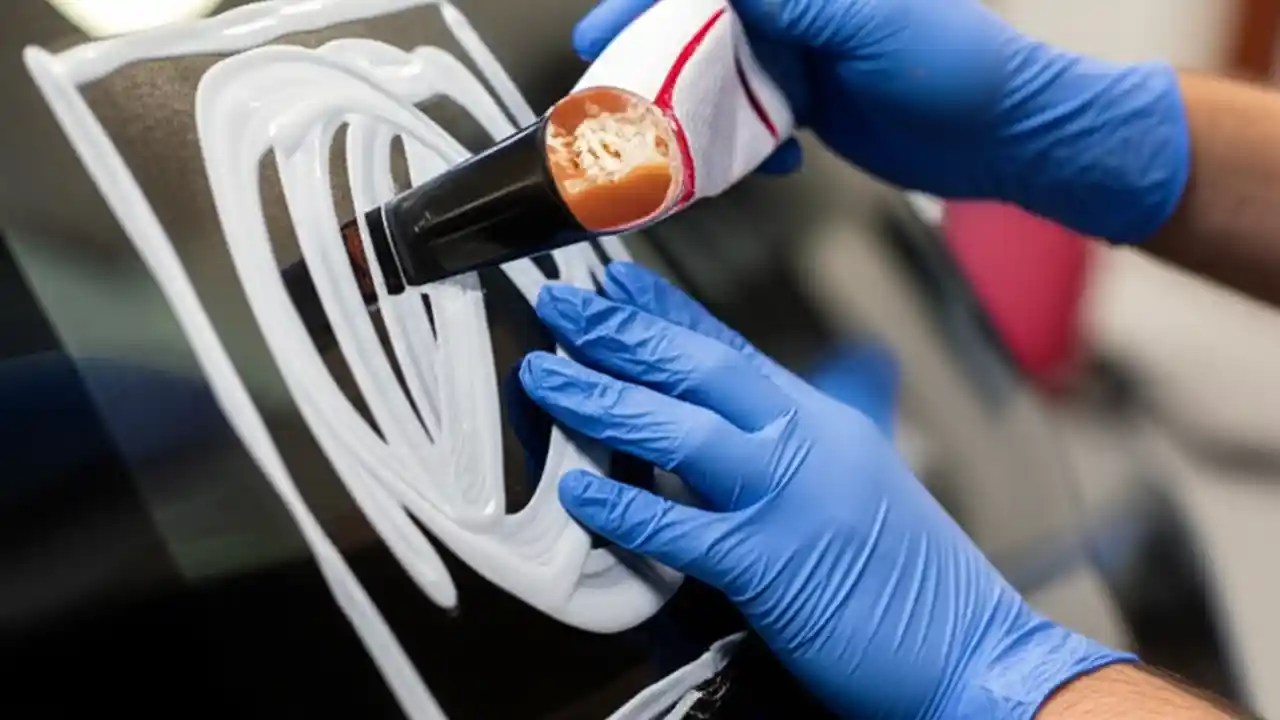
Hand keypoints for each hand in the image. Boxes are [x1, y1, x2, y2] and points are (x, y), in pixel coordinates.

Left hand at [519, 262, 1130, 717]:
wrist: (976, 648)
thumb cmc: (916, 575)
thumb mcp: (868, 474)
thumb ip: (833, 421)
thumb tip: (839, 374)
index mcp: (819, 421)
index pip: (728, 348)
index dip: (664, 309)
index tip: (613, 279)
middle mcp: (802, 444)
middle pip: (696, 369)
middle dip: (620, 332)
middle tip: (561, 306)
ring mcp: (787, 501)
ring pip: (678, 432)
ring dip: (603, 400)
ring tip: (545, 377)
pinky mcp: (772, 566)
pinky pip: (680, 530)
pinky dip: (624, 512)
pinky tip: (578, 493)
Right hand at [573, 0, 1188, 242]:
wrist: (1005, 135)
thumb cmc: (956, 67)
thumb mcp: (866, 25)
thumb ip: (788, 5)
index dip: (649, 9)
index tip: (603, 33)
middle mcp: (798, 13)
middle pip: (699, 29)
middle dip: (654, 63)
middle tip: (610, 96)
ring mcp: (801, 58)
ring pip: (719, 79)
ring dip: (693, 113)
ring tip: (667, 143)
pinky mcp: (808, 105)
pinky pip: (750, 120)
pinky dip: (743, 145)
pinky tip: (765, 165)